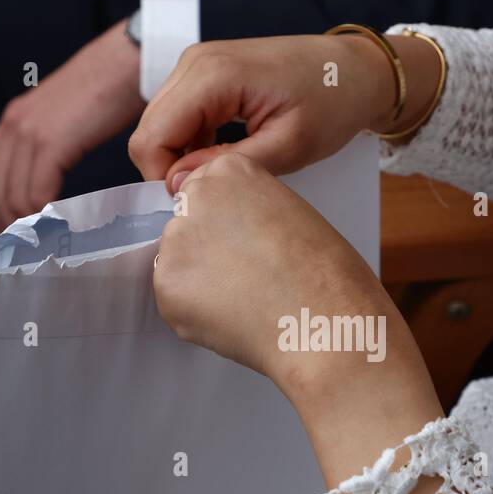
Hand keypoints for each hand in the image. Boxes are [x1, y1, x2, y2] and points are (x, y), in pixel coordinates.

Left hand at [0, 19, 142, 230]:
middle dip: (6, 221)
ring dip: (25, 223)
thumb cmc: (112, 91)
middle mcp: (14, 124)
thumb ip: (57, 145)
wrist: (129, 62)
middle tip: (27, 247)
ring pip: (12, 194)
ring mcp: (29, 131)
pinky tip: (59, 224)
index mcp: (16, 119)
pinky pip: (35, 190)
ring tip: (44, 242)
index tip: (16, 230)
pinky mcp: (50, 140)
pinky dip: (43, 213)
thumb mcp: (70, 118)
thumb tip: (58, 180)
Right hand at [129, 31, 440, 192]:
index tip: (202, 202)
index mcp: (212, 75)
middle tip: (216, 194)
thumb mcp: (288, 145)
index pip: (152, 139)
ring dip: (182, 157)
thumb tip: (177, 186)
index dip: (165, 180)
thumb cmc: (333, 102)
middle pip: (149, 132)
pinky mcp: (204, 73)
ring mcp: (196, 64)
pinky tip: (225, 156)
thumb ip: (228, 166)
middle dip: (171, 171)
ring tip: (226, 174)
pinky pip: (178, 117)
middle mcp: (194, 62)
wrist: (355, 69)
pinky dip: (192, 142)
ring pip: (160, 126)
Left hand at [153, 153, 440, 484]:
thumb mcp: (291, 213)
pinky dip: (197, 314)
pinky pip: (174, 301)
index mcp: (229, 170)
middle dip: (209, 252)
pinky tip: (234, 318)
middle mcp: (195, 198)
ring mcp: (175, 243)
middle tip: (248, 278)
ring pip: (178, 264)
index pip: (207, 192)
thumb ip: (249, 213)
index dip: (228, 226)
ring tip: (247, 300)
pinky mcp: (165, 287)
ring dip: (201, 283)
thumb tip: (226, 236)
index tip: (246, 244)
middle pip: (188, 225)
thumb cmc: (327, 276)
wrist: (326, 323)